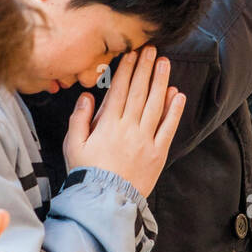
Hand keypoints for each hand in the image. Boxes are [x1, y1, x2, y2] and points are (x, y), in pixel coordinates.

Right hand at [63, 46, 185, 197]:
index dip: (126, 70)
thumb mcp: (72, 146)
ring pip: (155, 105)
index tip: (131, 54)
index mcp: (107, 125)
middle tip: (151, 49)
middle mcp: (128, 128)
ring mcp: (145, 140)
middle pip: (139, 92)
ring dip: (161, 82)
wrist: (105, 201)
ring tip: (164, 63)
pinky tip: (178, 95)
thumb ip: (78, 119)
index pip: (118, 90)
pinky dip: (174, 111)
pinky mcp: (158, 153)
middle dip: (145, 68)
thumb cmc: (87, 174)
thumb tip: (87, 96)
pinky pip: (168, 128)